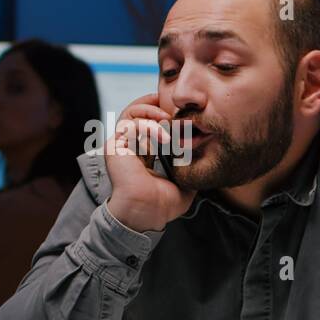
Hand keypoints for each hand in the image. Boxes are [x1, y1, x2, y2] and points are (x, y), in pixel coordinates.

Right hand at [104, 94, 195, 232]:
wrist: (148, 212)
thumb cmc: (163, 203)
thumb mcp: (183, 180)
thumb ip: (189, 164)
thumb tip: (205, 154)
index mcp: (142, 152)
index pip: (146, 121)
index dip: (158, 111)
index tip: (176, 110)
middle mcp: (128, 146)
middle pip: (135, 111)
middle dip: (154, 107)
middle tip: (172, 112)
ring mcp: (120, 146)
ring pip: (130, 114)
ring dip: (153, 115)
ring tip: (169, 123)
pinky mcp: (114, 147)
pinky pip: (129, 125)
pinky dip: (149, 128)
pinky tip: (164, 139)